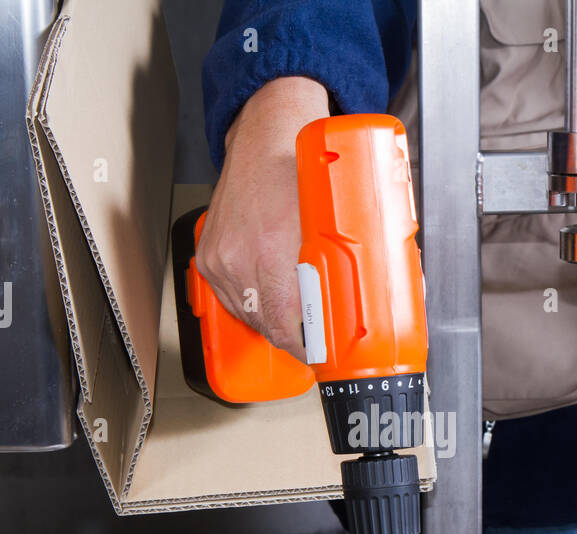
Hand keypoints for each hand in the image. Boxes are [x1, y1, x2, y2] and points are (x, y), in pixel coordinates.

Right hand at [195, 77, 329, 359]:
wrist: (263, 138)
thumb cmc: (298, 168)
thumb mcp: (329, 217)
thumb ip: (340, 262)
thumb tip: (368, 301)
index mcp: (273, 250)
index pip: (282, 324)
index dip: (302, 346)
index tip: (317, 353)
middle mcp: (240, 258)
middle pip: (264, 324)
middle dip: (291, 335)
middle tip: (313, 337)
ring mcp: (220, 259)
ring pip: (244, 314)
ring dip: (269, 320)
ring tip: (293, 316)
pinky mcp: (208, 257)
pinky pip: (228, 297)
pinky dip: (249, 302)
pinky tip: (268, 297)